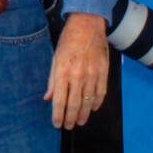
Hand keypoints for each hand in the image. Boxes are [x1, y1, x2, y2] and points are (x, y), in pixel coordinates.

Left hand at [44, 12, 107, 127]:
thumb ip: (52, 80)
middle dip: (70, 118)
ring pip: (88, 102)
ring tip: (80, 121)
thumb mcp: (54, 58)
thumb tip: (48, 98)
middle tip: (68, 126)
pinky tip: (93, 108)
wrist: (87, 25)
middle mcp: (77, 76)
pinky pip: (101, 93)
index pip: (59, 101)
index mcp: (62, 72)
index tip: (57, 124)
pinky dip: (97, 103)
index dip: (58, 115)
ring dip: (84, 114)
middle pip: (74, 104)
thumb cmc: (68, 41)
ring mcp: (92, 75)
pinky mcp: (103, 72)